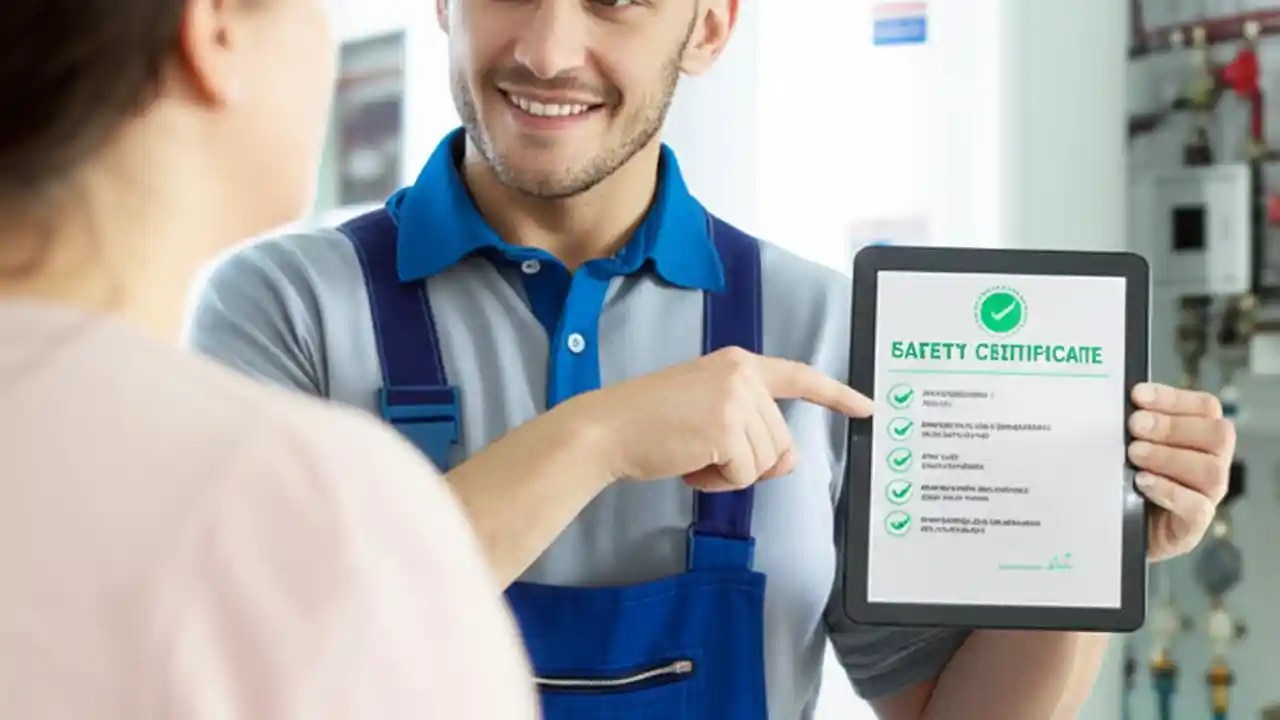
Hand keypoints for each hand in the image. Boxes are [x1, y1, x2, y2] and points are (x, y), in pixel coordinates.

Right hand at [574, 347, 872, 491]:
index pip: (799, 376)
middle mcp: (742, 375)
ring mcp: (736, 400)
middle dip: (750, 461)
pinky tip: (689, 465)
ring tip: (693, 455)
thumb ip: (750, 422)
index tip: (867, 407)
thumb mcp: (707, 407)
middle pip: (781, 441)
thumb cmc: (650, 422)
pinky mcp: (727, 429)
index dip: (836, 394)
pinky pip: (746, 476)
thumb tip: (786, 462)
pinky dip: (718, 482)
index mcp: (738, 364)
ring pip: (767, 462)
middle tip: (704, 453)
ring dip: (731, 473)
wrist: (608, 429)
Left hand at [1127, 382, 1235, 561]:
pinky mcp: (1192, 526)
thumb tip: (1118, 404)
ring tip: (1134, 454)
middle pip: (1217, 436)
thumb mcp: (1128, 448)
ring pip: (1210, 471)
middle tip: (1134, 425)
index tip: (1137, 395)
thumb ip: (1132, 428)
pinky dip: (1169, 491)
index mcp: (1200, 438)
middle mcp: (1211, 464)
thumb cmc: (1125, 481)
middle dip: (1171, 426)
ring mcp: (1206, 497)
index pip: (1206, 408)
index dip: (1173, 398)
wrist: (1118, 530)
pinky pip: (1197, 508)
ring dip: (1168, 457)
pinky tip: (1142, 482)